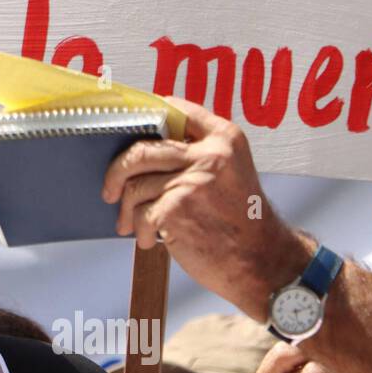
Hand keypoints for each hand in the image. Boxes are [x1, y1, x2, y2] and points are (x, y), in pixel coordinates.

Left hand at [102, 97, 312, 318]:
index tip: (128, 132)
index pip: (175, 111)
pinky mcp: (176, 209)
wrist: (262, 261)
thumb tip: (145, 153)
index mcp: (225, 138)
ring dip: (128, 210)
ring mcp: (192, 181)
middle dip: (117, 172)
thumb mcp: (231, 173)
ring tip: (132, 225)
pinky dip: (141, 231)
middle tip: (110, 190)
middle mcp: (210, 154)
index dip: (146, 118)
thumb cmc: (242, 223)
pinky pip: (141, 214)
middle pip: (142, 149)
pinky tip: (151, 240)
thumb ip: (199, 155)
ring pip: (136, 186)